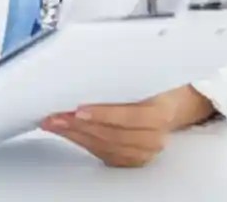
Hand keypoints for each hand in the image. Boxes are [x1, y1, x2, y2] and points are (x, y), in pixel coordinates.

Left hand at [40, 85, 213, 167]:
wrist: (172, 106)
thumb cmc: (154, 88)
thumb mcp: (143, 76)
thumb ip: (120, 77)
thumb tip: (87, 64)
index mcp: (159, 113)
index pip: (131, 116)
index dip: (103, 114)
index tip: (79, 110)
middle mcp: (154, 137)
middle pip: (112, 134)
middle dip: (79, 125)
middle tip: (55, 116)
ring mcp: (143, 152)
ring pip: (105, 147)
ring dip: (75, 135)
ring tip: (54, 123)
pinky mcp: (132, 160)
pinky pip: (104, 155)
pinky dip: (83, 143)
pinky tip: (67, 133)